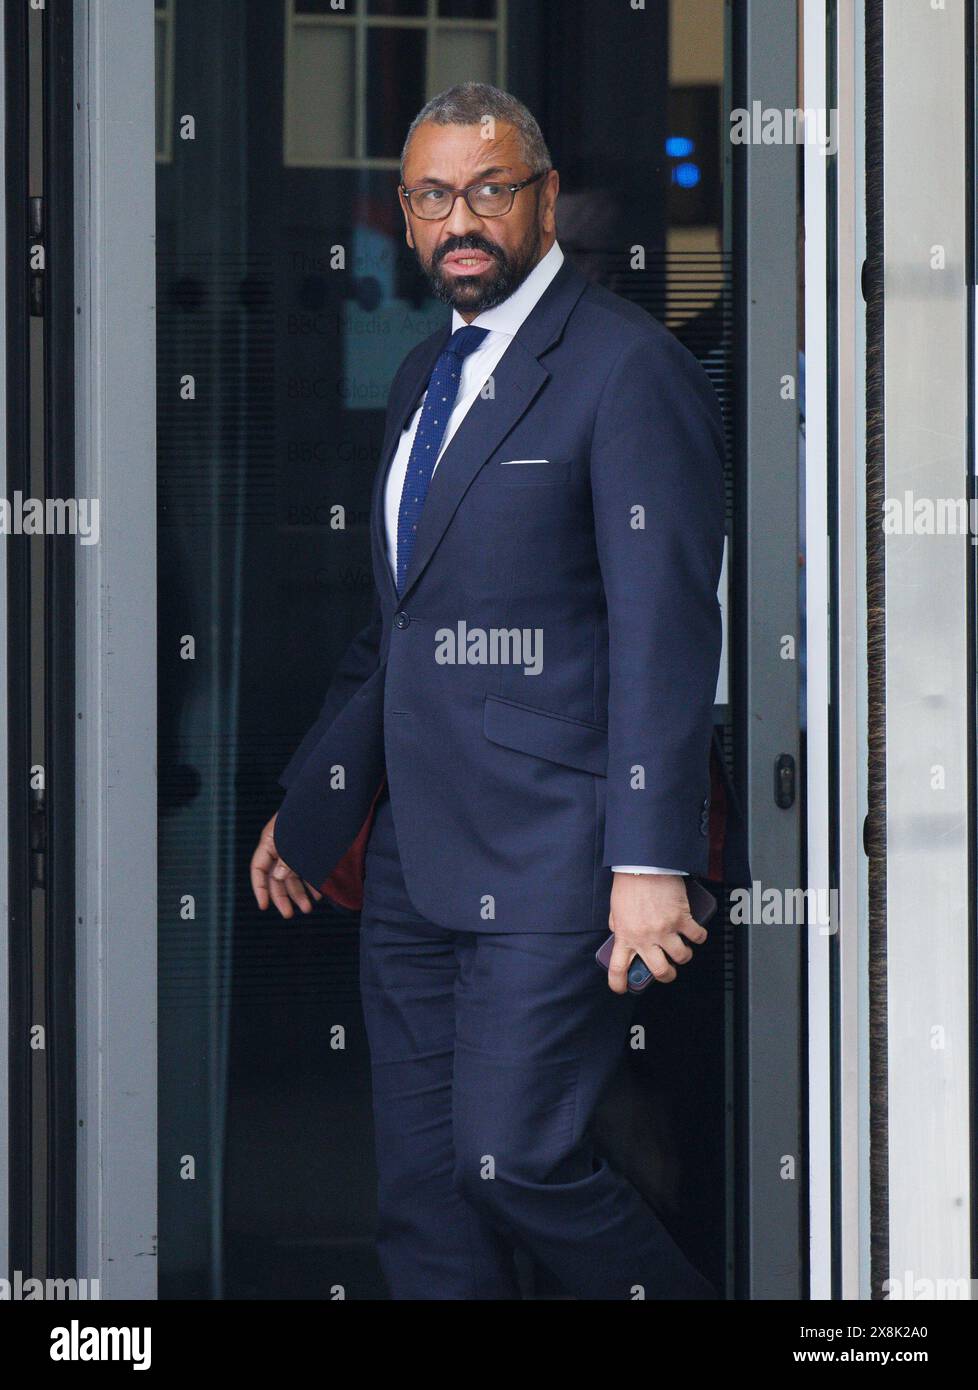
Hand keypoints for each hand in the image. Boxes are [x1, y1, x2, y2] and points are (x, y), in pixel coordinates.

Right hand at [250, 812, 321, 917]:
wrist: (331, 797)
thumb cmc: (312, 815)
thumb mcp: (297, 838)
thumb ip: (287, 859)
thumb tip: (276, 877)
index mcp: (270, 840)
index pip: (258, 868)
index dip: (259, 888)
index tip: (264, 906)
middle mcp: (279, 846)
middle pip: (275, 876)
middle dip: (282, 896)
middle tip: (289, 914)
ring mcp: (294, 848)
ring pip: (292, 875)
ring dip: (299, 892)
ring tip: (308, 909)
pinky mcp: (309, 849)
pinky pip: (306, 870)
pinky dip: (311, 882)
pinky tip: (318, 895)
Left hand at [605, 872, 707, 993]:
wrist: (644, 864)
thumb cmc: (629, 884)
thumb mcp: (616, 911)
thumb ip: (620, 927)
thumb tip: (624, 937)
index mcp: (625, 936)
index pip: (617, 968)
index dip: (619, 984)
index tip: (621, 989)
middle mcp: (645, 937)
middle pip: (660, 971)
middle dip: (667, 975)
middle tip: (668, 970)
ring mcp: (665, 930)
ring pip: (682, 957)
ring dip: (684, 955)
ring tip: (683, 948)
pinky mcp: (681, 918)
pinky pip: (697, 937)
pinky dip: (699, 937)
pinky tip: (696, 933)